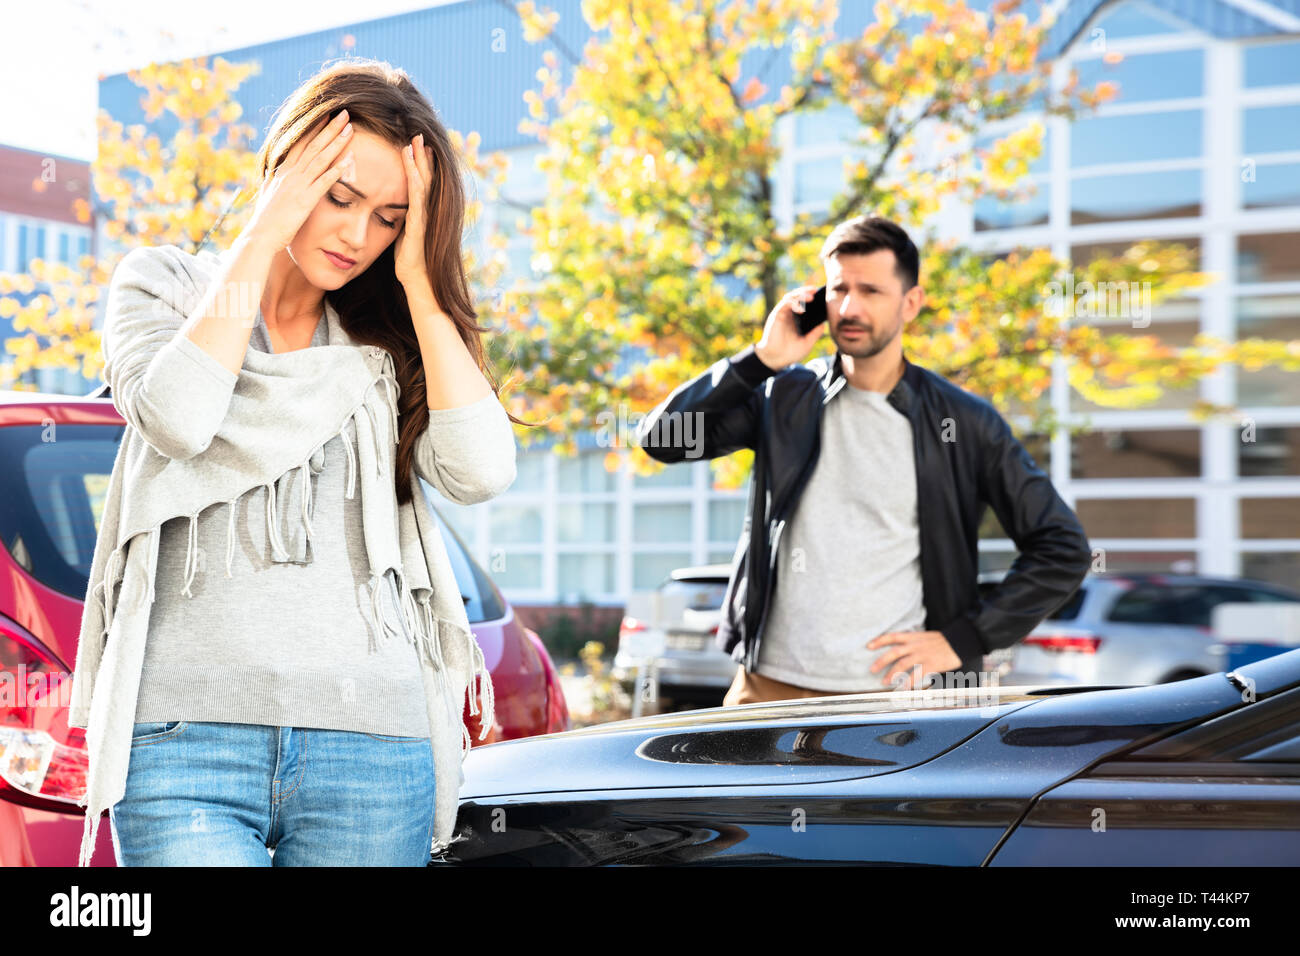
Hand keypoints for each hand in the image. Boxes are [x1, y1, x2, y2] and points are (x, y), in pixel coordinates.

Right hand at [244, 109, 354, 250]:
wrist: (259, 237)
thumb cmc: (266, 220)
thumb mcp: (270, 195)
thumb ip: (276, 182)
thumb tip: (277, 174)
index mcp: (283, 171)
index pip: (300, 143)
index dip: (314, 129)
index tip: (326, 115)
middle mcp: (290, 174)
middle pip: (313, 145)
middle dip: (329, 128)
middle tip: (345, 114)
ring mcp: (298, 186)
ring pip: (320, 159)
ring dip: (336, 143)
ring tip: (350, 129)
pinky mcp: (305, 200)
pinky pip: (324, 182)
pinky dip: (337, 170)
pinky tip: (349, 160)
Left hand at [394, 132, 436, 290]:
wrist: (418, 280)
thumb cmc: (409, 259)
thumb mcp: (403, 232)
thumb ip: (402, 217)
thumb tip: (393, 206)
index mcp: (421, 210)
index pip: (420, 180)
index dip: (417, 162)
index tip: (412, 143)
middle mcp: (427, 210)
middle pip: (426, 175)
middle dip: (421, 154)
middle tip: (417, 133)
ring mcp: (426, 216)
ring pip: (424, 182)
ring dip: (418, 160)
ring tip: (414, 141)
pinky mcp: (421, 223)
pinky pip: (417, 196)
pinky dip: (415, 178)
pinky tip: (411, 164)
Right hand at [755, 285, 825, 370]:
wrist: (775, 359)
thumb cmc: (789, 353)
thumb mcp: (807, 343)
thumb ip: (815, 334)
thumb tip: (823, 324)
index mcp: (795, 320)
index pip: (803, 304)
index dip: (810, 298)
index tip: (820, 295)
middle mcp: (788, 315)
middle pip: (797, 297)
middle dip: (806, 292)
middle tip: (815, 291)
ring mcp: (782, 314)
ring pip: (790, 297)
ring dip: (800, 294)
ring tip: (811, 297)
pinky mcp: (776, 315)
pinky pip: (785, 303)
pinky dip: (793, 303)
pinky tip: (801, 310)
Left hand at [866, 630, 961, 690]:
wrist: (960, 642)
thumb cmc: (942, 641)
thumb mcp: (925, 637)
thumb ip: (912, 642)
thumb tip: (900, 650)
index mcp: (913, 637)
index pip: (892, 636)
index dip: (879, 641)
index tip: (868, 646)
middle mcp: (915, 645)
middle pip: (894, 652)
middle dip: (881, 661)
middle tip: (872, 670)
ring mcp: (923, 654)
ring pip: (903, 664)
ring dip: (892, 674)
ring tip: (884, 682)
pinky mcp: (931, 664)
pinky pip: (916, 675)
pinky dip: (908, 682)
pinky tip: (902, 689)